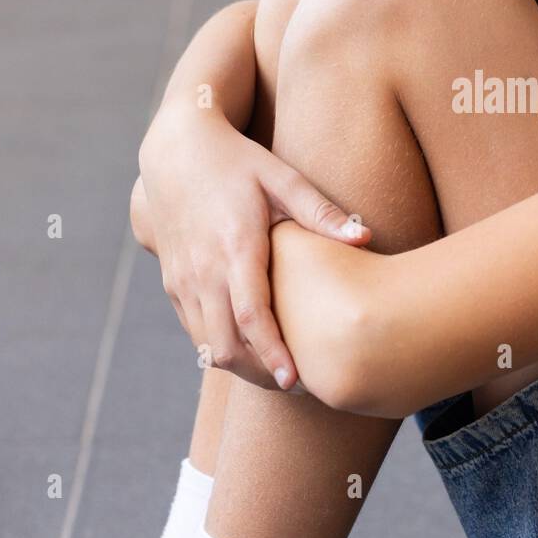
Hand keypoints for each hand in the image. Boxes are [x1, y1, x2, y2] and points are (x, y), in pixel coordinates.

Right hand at [137, 107, 371, 390]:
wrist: (175, 151)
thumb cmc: (237, 162)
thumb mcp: (282, 177)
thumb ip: (322, 212)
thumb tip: (365, 237)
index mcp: (233, 246)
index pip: (250, 316)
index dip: (272, 353)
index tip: (294, 381)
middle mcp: (202, 270)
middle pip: (225, 344)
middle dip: (260, 374)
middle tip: (300, 386)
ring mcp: (182, 280)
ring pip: (207, 345)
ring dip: (241, 366)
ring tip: (280, 374)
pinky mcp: (172, 283)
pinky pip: (194, 331)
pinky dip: (221, 348)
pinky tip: (251, 350)